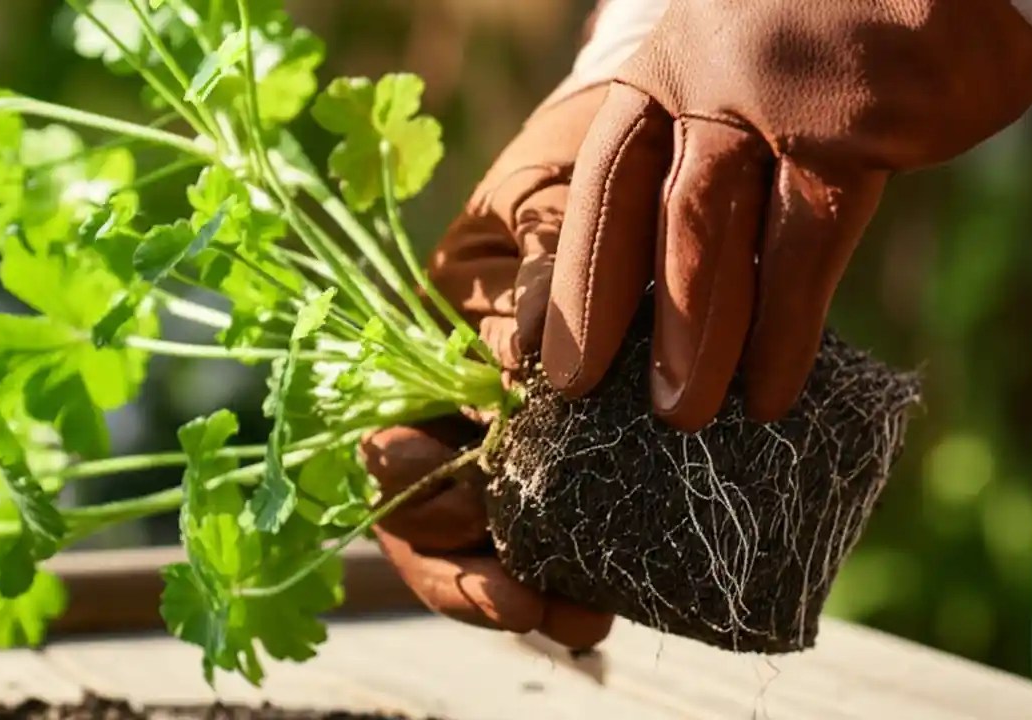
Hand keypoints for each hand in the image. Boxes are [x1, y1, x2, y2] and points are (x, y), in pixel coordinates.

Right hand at [359, 84, 615, 650]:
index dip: (410, 481)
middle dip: (459, 561)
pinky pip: (554, 540)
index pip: (388, 434)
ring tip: (571, 618)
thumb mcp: (544, 206)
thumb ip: (532, 278)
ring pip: (482, 543)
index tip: (455, 494)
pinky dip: (568, 583)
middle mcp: (450, 407)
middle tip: (517, 590)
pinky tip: (598, 610)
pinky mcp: (571, 465)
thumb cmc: (573, 170)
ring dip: (513, 592)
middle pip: (420, 514)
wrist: (642, 155)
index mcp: (420, 348)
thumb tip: (525, 360)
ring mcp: (507, 442)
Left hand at [542, 0, 1031, 429]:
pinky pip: (804, 252)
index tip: (544, 347)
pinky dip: (785, 332)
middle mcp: (704, 76)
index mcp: (670, 64)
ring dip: (693, 339)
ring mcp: (773, 99)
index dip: (572, 270)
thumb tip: (678, 262)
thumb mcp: (753, 60)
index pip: (603, 180)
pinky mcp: (852, 127)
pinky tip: (772, 391)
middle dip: (605, 312)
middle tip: (583, 396)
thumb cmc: (849, 24)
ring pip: (708, 241)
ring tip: (681, 417)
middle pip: (634, 214)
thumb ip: (712, 136)